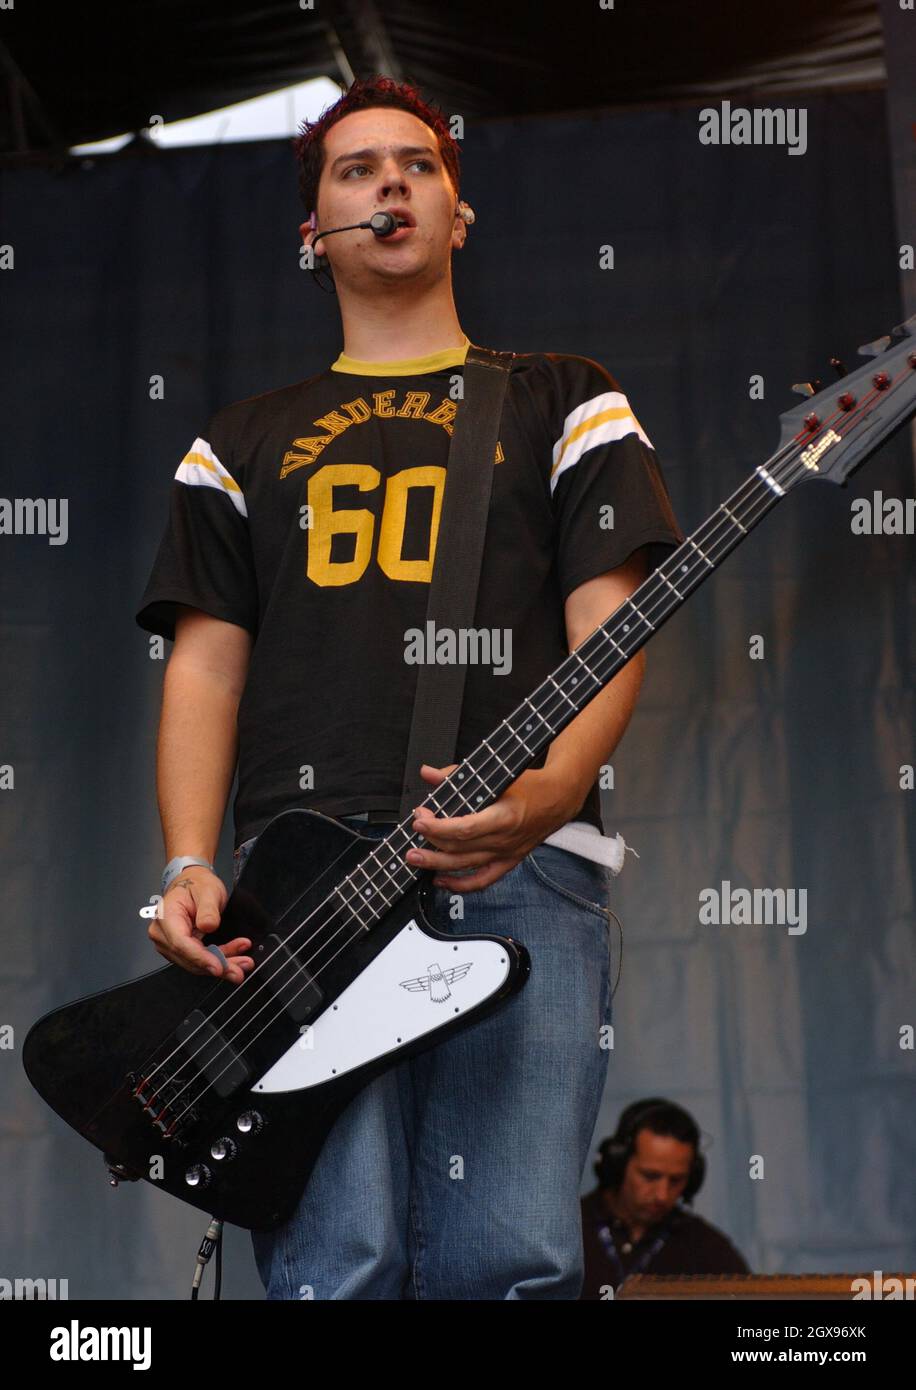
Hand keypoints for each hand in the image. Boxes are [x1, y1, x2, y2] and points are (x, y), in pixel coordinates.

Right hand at [148, 866, 253, 984]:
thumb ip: (208, 909)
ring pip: (195, 963)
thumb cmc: (197, 885)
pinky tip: (234, 958)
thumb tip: (208, 926)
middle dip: (217, 965)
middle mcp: (162, 934)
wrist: (192, 883)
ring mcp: (169, 944)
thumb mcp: (208, 891)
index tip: (218, 966)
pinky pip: (198, 960)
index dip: (201, 958)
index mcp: (165, 916)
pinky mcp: (180, 949)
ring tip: (242, 963)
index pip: (181, 943)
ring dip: (220, 965)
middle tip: (240, 969)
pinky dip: (217, 960)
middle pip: (189, 957)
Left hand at [405, 761, 575, 891]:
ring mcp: (505, 854)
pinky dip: (459, 885)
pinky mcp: (508, 862)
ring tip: (415, 858)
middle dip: (431, 841)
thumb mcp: (495, 774)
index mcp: (503, 816)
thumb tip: (429, 774)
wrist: (558, 798)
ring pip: (465, 867)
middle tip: (413, 832)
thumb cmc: (529, 784)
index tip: (420, 819)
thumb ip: (458, 775)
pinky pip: (482, 880)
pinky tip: (440, 880)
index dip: (439, 827)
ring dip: (436, 864)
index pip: (465, 829)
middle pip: (460, 849)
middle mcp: (504, 840)